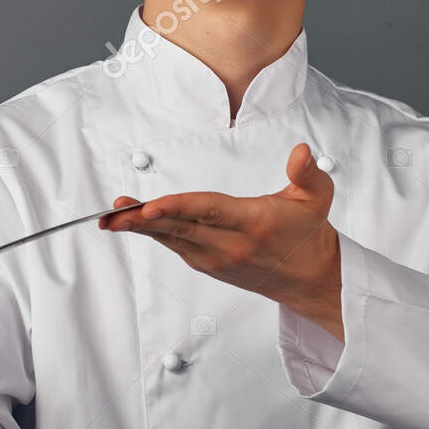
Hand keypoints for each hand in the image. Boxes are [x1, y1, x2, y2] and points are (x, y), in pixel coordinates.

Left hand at [98, 142, 343, 335]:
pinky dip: (152, 234)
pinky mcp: (208, 264)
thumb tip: (301, 152)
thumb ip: (308, 172)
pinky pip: (175, 246)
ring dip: (139, 228)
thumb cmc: (307, 232)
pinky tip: (131, 223)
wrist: (308, 276)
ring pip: (172, 239)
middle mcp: (232, 245)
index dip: (177, 208)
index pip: (210, 212)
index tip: (149, 206)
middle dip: (142, 220)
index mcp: (255, 223)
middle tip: (113, 212)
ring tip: (110, 217)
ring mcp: (218, 258)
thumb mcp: (317, 197)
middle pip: (181, 229)